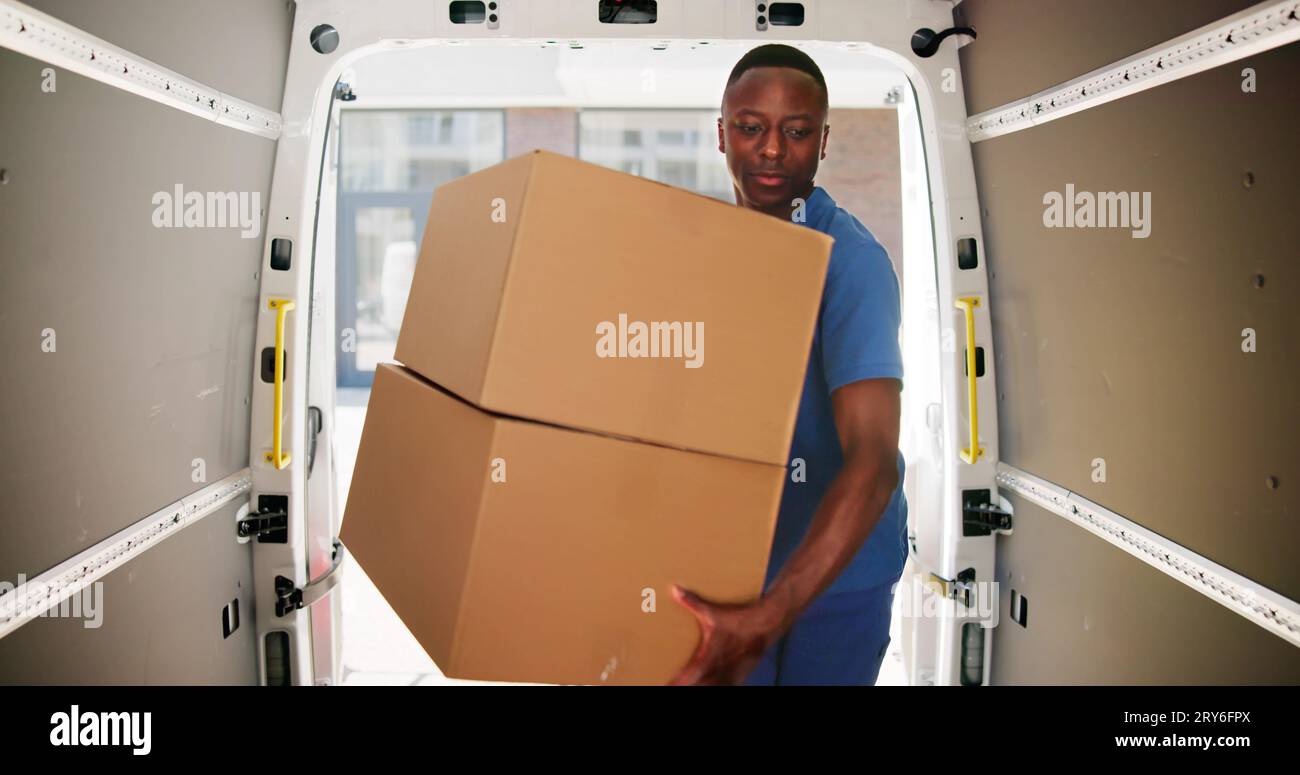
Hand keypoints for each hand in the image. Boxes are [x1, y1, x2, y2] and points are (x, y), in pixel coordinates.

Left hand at [667, 584, 784, 685]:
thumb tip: (674, 589)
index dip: (677, 683)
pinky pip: (726, 685)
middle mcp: (720, 670)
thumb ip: (692, 603)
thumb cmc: (740, 619)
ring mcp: (732, 674)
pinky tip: (710, 683)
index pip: (689, 678)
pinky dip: (716, 685)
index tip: (666, 685)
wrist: (768, 623)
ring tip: (691, 685)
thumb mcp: (713, 612)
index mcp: (710, 659)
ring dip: (702, 687)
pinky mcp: (741, 674)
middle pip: (700, 687)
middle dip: (687, 687)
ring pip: (713, 688)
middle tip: (672, 685)